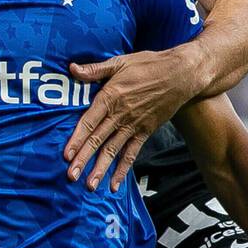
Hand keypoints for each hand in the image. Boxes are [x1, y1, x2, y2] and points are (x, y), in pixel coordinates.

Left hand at [64, 48, 197, 191]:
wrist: (181, 75)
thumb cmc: (149, 65)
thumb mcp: (119, 62)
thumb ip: (95, 69)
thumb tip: (72, 68)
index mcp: (110, 96)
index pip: (89, 122)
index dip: (77, 139)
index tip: (66, 155)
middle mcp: (120, 114)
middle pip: (98, 140)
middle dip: (83, 160)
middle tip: (71, 176)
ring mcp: (133, 125)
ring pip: (113, 150)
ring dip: (100, 169)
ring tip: (89, 185)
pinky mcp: (145, 131)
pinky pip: (132, 153)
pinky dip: (123, 169)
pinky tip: (114, 184)